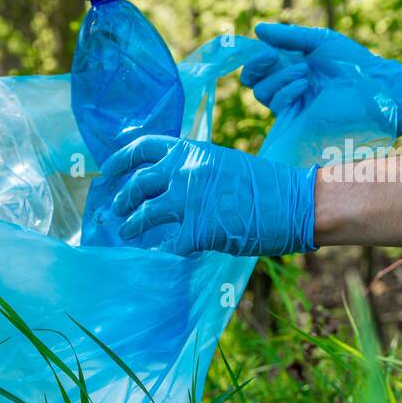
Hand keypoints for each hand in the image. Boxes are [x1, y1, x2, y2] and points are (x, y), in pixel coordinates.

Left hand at [105, 135, 318, 256]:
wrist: (295, 202)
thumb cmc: (263, 185)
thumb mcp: (222, 163)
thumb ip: (193, 168)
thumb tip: (168, 182)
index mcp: (191, 150)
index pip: (142, 147)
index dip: (119, 160)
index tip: (107, 172)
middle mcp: (184, 172)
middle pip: (137, 184)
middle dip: (122, 199)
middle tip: (117, 210)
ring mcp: (188, 202)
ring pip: (143, 216)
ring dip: (131, 226)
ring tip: (127, 232)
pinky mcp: (197, 231)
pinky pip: (166, 245)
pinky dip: (158, 251)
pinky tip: (156, 255)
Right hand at [240, 23, 401, 134]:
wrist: (372, 87)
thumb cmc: (351, 63)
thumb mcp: (320, 41)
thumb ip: (289, 36)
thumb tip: (257, 29)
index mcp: (289, 62)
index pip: (258, 62)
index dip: (255, 56)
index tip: (267, 49)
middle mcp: (284, 82)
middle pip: (251, 80)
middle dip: (256, 66)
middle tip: (273, 57)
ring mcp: (289, 100)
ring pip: (261, 92)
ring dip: (279, 79)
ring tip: (304, 72)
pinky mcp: (294, 117)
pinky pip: (274, 105)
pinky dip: (285, 92)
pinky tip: (303, 85)